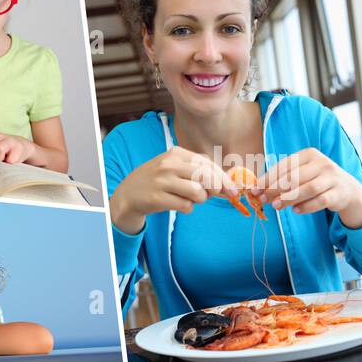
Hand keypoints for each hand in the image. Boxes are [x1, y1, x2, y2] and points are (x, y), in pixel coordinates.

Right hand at [110, 145, 237, 235]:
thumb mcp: (175, 167)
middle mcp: (169, 164)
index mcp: (176, 153)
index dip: (224, 179)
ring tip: (191, 199)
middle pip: (206, 176)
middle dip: (215, 189)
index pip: (208, 164)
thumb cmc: (158, 181)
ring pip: (197, 192)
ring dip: (200, 199)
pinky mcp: (157, 198)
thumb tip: (228, 184)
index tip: (233, 191)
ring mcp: (162, 181)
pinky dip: (187, 208)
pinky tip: (179, 204)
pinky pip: (185, 206)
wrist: (128, 194)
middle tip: (211, 195)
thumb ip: (199, 170)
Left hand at [259, 148, 361, 226]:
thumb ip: (280, 179)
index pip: (285, 165)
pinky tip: (295, 210)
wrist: (346, 189)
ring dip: (289, 198)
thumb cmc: (315, 180)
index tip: (255, 189)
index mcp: (309, 154)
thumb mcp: (300, 174)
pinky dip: (306, 206)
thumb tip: (256, 190)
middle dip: (275, 189)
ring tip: (276, 206)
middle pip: (295, 177)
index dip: (268, 178)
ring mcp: (332, 178)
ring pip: (308, 188)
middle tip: (263, 199)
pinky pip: (320, 201)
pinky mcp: (339, 193)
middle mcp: (322, 163)